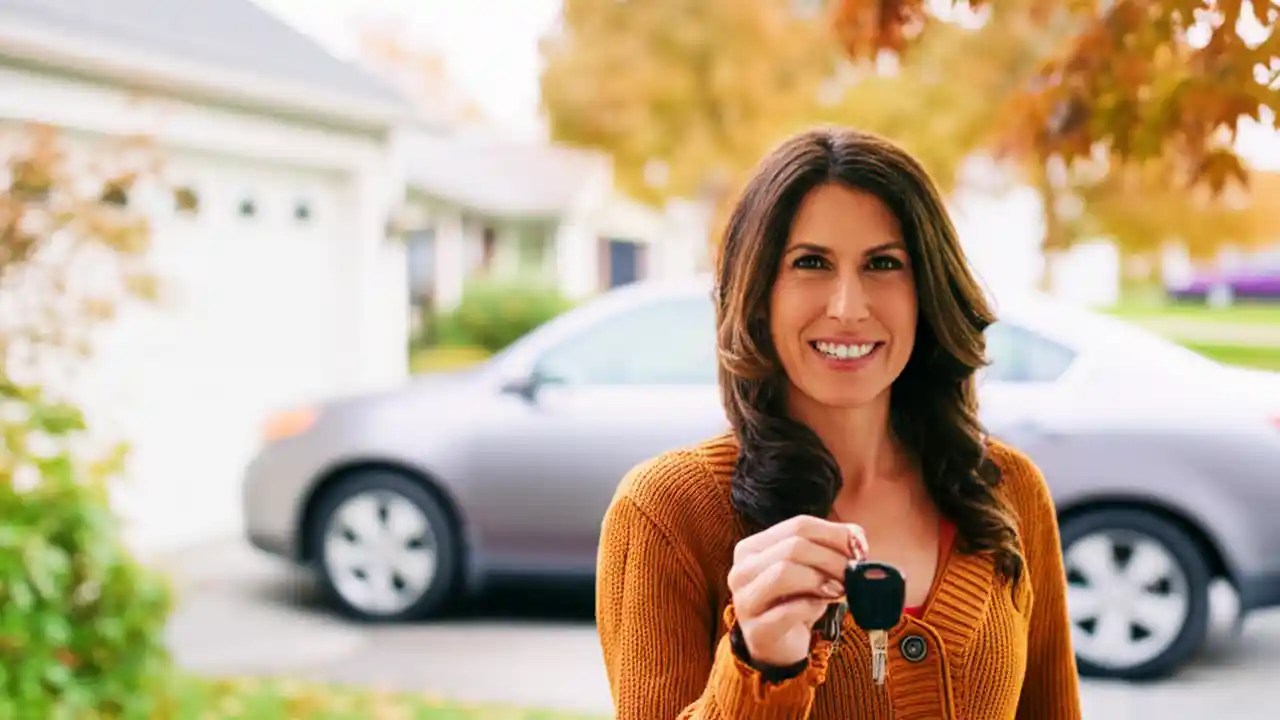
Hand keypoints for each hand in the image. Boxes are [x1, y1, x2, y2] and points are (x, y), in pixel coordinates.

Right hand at [727, 515, 867, 668]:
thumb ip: (830, 547)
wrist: (779, 647)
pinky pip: (788, 610)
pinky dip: (812, 607)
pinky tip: (820, 608)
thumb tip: (857, 538)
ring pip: (784, 572)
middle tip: (853, 572)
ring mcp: (745, 600)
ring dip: (820, 579)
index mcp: (753, 547)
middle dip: (832, 558)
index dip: (835, 534)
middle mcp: (741, 569)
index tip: (860, 549)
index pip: (798, 525)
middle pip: (793, 546)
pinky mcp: (756, 630)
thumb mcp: (810, 568)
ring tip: (839, 590)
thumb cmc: (795, 601)